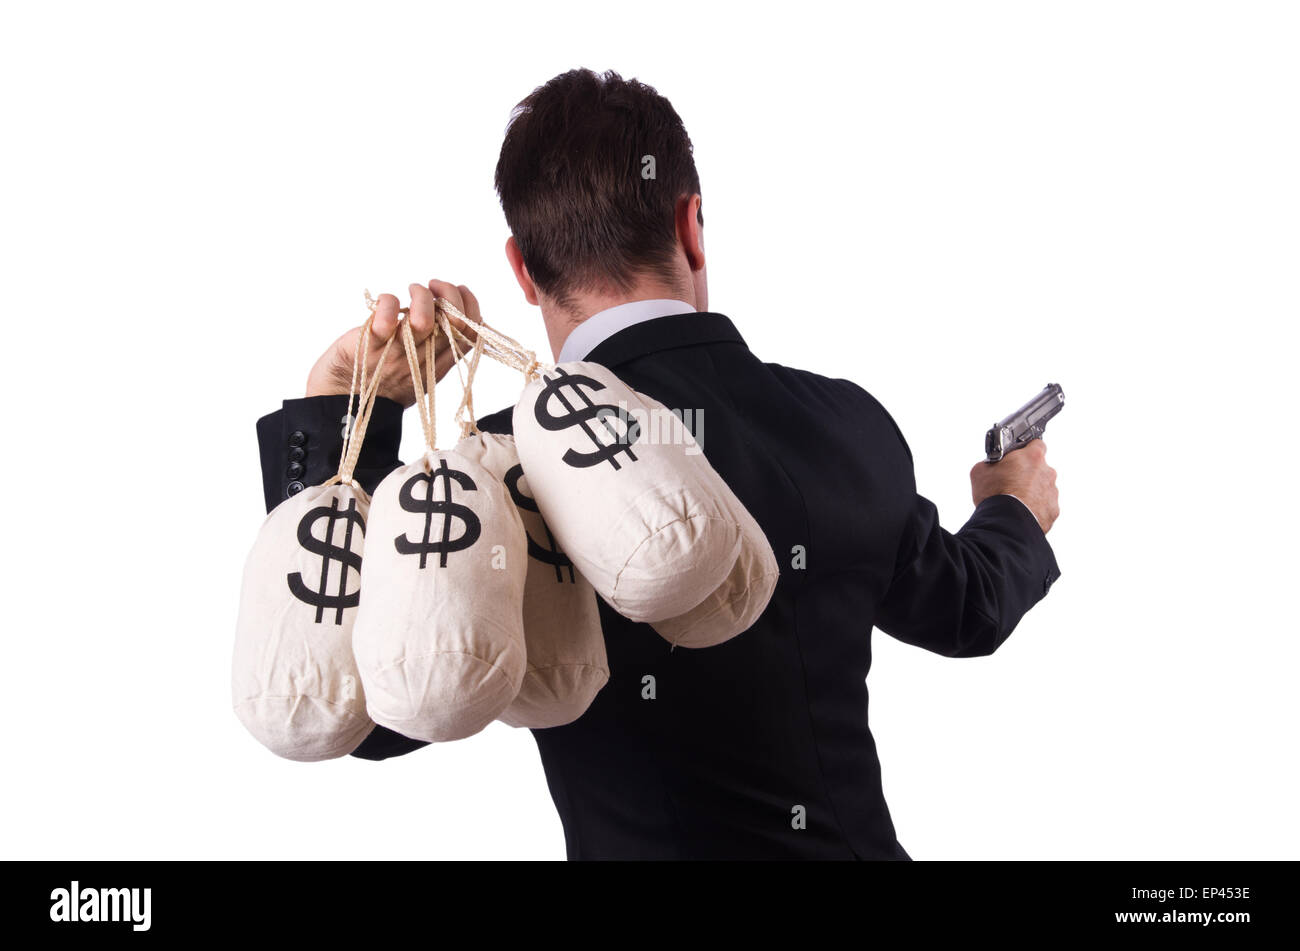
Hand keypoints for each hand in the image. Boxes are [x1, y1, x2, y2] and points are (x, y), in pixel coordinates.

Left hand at [305, 280, 482, 406]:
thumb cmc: (378, 377)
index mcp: (437, 365)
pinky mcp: (370, 346)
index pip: (470, 336)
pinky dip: (388, 303)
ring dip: (421, 296)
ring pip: (424, 321)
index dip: (472, 309)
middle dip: (450, 294)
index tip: (459, 292)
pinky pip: (385, 320)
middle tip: (434, 286)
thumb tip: (450, 312)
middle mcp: (423, 360)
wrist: (340, 400)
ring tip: (412, 289)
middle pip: (454, 324)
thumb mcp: (417, 368)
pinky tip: (384, 301)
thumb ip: (433, 346)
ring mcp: (398, 354)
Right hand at [969, 439, 1059, 533]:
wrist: (1005, 523)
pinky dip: (1035, 508)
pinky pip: (1044, 506)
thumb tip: (991, 465)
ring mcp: (1052, 492)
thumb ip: (991, 463)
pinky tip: (1020, 512)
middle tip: (1010, 482)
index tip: (1018, 456)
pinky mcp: (1053, 511)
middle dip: (1027, 474)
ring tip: (1014, 500)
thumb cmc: (995, 495)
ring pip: (1043, 488)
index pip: (1036, 444)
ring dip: (1032, 492)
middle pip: (1040, 469)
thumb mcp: (980, 471)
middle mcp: (1047, 472)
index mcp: (1032, 457)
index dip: (1026, 450)